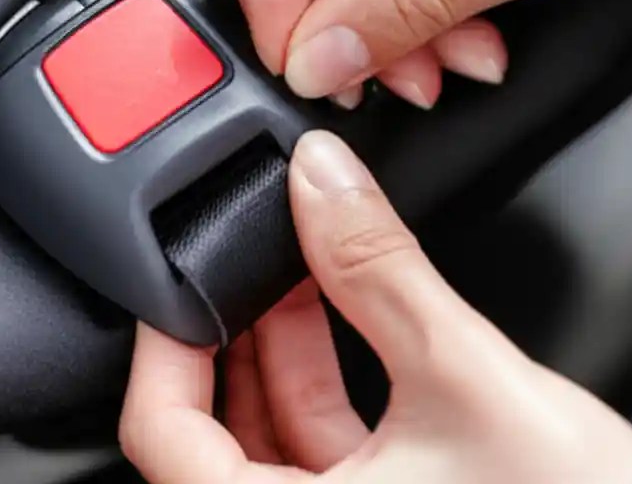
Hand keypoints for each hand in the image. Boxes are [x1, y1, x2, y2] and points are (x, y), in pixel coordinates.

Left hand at [119, 131, 631, 482]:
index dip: (162, 344)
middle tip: (248, 250)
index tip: (181, 273)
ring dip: (279, 347)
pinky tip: (345, 313)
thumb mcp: (472, 382)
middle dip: (229, 332)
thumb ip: (385, 276)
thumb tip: (324, 182)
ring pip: (268, 435)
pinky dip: (324, 379)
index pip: (160, 437)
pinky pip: (322, 448)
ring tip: (300, 262)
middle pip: (208, 431)